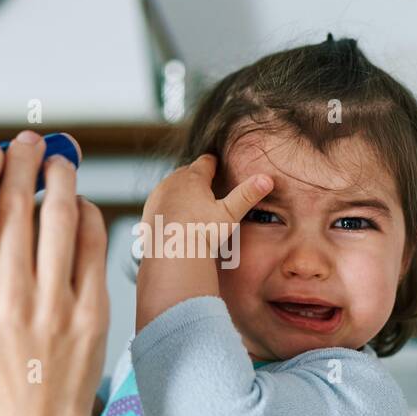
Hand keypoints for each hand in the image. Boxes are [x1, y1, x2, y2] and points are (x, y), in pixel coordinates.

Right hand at [0, 131, 109, 415]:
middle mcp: (9, 299)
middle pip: (17, 203)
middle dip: (24, 159)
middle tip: (28, 141)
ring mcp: (55, 306)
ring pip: (61, 215)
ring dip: (61, 176)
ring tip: (59, 161)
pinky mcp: (93, 312)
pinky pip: (93, 244)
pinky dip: (87, 214)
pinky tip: (80, 206)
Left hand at [141, 154, 271, 233]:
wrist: (169, 254)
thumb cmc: (202, 233)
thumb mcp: (229, 214)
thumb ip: (248, 195)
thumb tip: (268, 178)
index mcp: (193, 177)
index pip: (206, 161)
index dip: (214, 164)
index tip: (218, 166)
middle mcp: (173, 181)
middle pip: (188, 171)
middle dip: (197, 177)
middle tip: (208, 185)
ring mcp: (158, 195)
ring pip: (172, 185)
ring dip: (182, 190)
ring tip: (192, 201)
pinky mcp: (148, 210)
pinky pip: (161, 201)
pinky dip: (169, 205)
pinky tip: (176, 217)